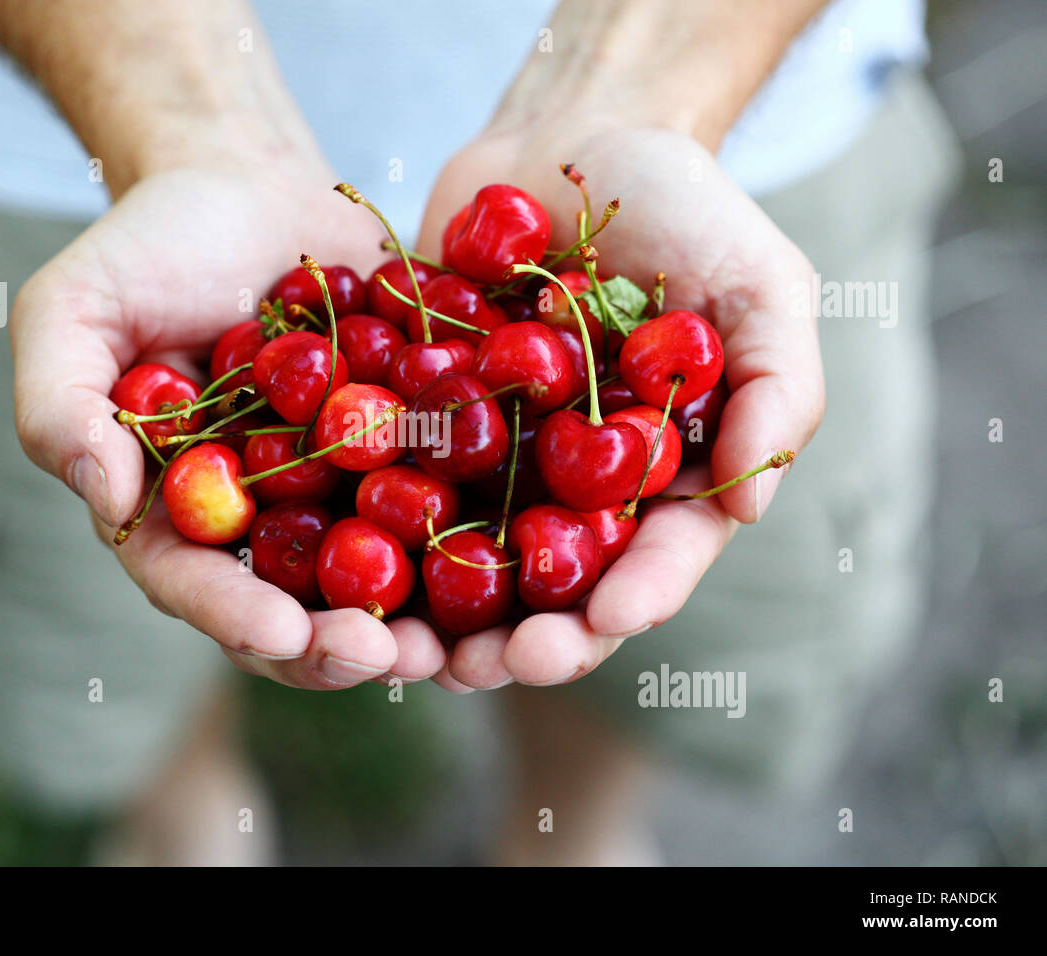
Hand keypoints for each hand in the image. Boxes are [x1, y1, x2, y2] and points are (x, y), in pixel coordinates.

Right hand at [10, 164, 448, 688]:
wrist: (249, 187)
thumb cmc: (148, 247)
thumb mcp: (72, 310)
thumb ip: (61, 402)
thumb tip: (106, 498)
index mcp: (174, 509)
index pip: (197, 586)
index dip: (237, 619)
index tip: (283, 636)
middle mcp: (260, 520)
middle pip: (296, 610)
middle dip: (338, 645)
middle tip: (386, 656)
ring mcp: (338, 493)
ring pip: (377, 580)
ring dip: (418, 622)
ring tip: (458, 645)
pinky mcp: (404, 451)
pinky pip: (441, 504)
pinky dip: (475, 538)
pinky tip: (517, 556)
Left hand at [416, 121, 824, 688]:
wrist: (570, 137)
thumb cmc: (686, 207)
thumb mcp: (761, 284)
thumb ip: (777, 386)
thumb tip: (748, 508)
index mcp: (667, 472)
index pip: (661, 555)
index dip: (638, 595)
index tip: (607, 621)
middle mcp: (582, 484)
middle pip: (561, 583)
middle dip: (533, 634)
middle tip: (495, 666)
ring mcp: (502, 459)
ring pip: (473, 559)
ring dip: (444, 616)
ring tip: (414, 653)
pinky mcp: (431, 423)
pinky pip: (401, 483)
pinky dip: (374, 527)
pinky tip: (340, 564)